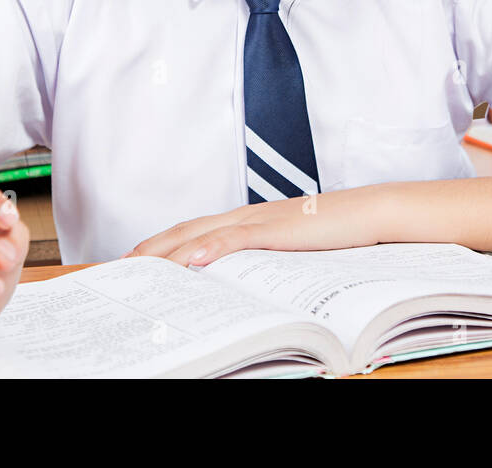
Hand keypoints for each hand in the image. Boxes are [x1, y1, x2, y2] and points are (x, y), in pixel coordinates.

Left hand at [123, 186, 388, 267]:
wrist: (369, 213)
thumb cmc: (336, 231)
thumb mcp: (292, 247)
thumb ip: (264, 256)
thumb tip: (242, 278)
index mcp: (250, 219)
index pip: (196, 230)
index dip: (164, 243)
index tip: (138, 258)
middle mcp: (247, 215)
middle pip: (188, 229)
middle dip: (153, 247)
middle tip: (123, 265)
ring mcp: (260, 220)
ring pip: (203, 234)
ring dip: (169, 251)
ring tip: (141, 267)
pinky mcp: (276, 229)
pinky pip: (236, 238)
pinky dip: (210, 248)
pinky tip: (190, 260)